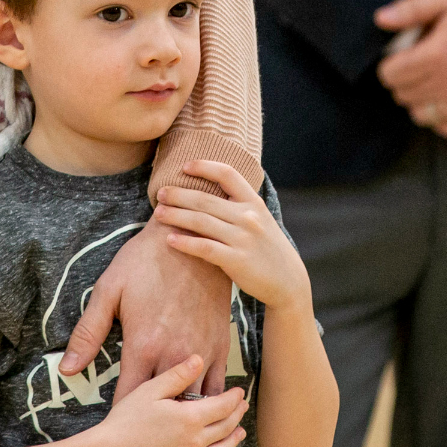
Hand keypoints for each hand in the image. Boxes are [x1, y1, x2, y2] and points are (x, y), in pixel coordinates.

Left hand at [61, 206, 232, 446]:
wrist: (191, 236)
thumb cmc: (144, 262)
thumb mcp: (109, 292)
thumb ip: (89, 334)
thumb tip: (68, 370)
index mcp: (144, 346)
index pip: (129, 405)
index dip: (122, 443)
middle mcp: (175, 356)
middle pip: (165, 419)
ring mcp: (201, 351)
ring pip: (198, 409)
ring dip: (192, 442)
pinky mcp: (219, 344)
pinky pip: (219, 386)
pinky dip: (214, 411)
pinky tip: (211, 432)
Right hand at [91, 354, 246, 446]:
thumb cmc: (126, 420)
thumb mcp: (150, 390)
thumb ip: (177, 375)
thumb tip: (198, 358)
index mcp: (190, 418)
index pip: (222, 406)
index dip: (234, 398)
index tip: (240, 392)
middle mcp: (195, 442)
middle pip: (225, 427)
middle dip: (237, 415)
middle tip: (243, 407)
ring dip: (234, 441)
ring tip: (240, 432)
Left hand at [154, 161, 309, 314]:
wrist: (287, 280)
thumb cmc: (267, 248)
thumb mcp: (260, 219)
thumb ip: (239, 206)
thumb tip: (206, 194)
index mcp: (254, 202)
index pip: (227, 174)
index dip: (204, 166)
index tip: (184, 166)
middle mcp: (248, 217)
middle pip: (206, 199)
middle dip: (179, 195)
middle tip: (160, 194)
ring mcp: (242, 238)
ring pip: (201, 221)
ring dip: (176, 216)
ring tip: (158, 214)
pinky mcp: (237, 260)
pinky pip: (205, 248)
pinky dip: (185, 243)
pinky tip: (169, 240)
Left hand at [375, 0, 446, 150]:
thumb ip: (412, 8)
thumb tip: (380, 19)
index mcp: (438, 53)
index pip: (391, 75)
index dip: (389, 66)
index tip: (398, 59)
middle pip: (404, 95)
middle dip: (402, 82)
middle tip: (413, 67)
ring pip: (423, 114)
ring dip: (420, 100)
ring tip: (429, 82)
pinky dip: (441, 114)